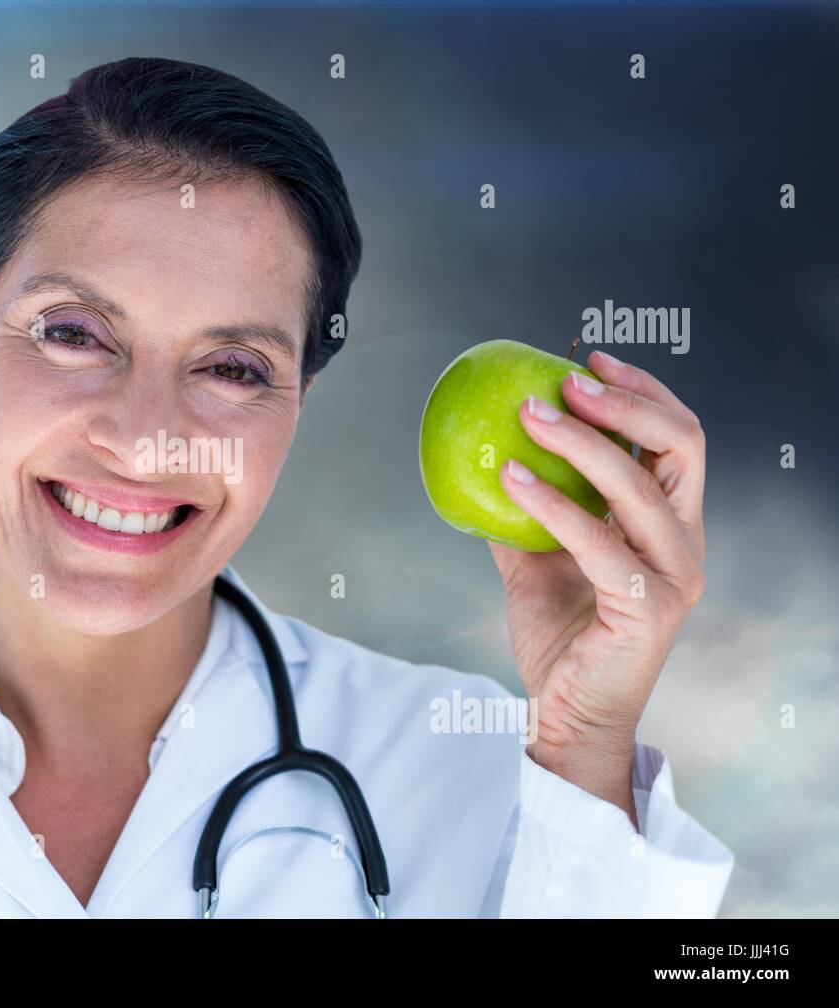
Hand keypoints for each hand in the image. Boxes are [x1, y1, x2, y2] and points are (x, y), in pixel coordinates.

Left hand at [489, 350, 706, 827]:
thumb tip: (484, 455)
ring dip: (582, 442)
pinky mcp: (648, 609)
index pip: (677, 438)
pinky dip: (553, 503)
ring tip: (529, 415)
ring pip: (641, 485)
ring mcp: (673, 576)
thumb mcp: (534, 557)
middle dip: (624, 401)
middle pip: (682, 446)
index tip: (586, 359)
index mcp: (668, 523)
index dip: (641, 391)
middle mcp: (683, 542)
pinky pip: (599, 541)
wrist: (564, 711)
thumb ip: (525, 510)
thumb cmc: (559, 635)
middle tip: (564, 379)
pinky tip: (512, 478)